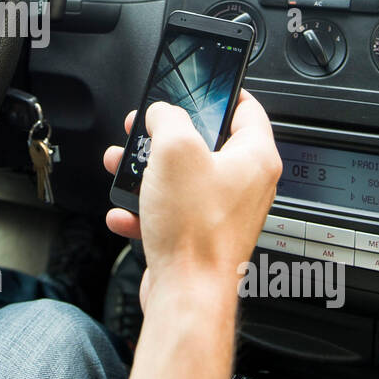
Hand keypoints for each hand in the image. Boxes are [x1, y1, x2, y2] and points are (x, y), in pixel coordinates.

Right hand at [102, 91, 280, 303]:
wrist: (186, 294)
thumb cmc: (194, 231)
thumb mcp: (174, 150)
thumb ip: (167, 119)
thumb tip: (160, 115)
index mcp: (255, 158)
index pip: (247, 108)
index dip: (222, 91)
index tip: (201, 84)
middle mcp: (245, 185)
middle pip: (205, 144)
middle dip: (166, 137)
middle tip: (145, 129)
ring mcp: (223, 213)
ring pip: (182, 178)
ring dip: (148, 173)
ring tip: (123, 169)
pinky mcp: (200, 237)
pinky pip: (170, 212)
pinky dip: (146, 210)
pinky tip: (127, 213)